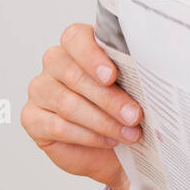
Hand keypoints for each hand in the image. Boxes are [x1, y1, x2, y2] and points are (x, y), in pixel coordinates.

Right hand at [22, 23, 142, 189]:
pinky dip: (88, 136)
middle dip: (109, 98)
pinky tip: (109, 140)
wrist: (120, 151)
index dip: (92, 56)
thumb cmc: (127, 112)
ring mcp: (41, 90)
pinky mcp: (33, 118)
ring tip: (130, 134)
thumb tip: (157, 70)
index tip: (112, 75)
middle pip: (73, 74)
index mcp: (80, 46)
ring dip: (103, 121)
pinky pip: (57, 126)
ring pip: (67, 103)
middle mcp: (56, 64)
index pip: (75, 38)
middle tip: (135, 115)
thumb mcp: (138, 89)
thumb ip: (138, 74)